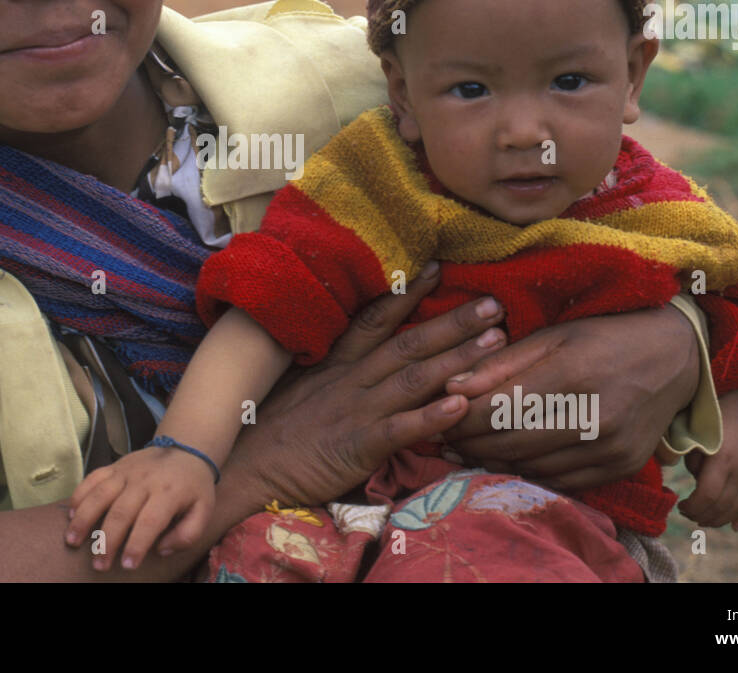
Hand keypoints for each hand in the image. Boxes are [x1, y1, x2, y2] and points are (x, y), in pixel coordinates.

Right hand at [64, 445, 215, 570]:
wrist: (185, 449)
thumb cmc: (193, 487)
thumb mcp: (204, 510)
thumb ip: (188, 533)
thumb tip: (161, 549)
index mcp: (168, 493)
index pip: (149, 521)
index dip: (136, 545)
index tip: (127, 565)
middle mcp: (144, 481)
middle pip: (121, 512)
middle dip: (107, 541)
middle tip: (99, 565)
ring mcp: (126, 471)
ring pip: (101, 494)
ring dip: (84, 518)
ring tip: (73, 541)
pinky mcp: (114, 466)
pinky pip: (93, 478)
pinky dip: (79, 495)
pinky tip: (70, 514)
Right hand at [222, 262, 508, 508]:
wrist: (242, 469)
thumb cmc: (266, 431)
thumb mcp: (295, 386)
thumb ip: (325, 369)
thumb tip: (348, 353)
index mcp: (335, 364)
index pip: (375, 320)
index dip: (408, 293)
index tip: (438, 269)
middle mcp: (350, 379)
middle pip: (408, 343)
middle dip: (454, 323)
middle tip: (494, 305)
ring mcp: (356, 411)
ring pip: (414, 378)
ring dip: (457, 359)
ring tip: (495, 343)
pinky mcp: (357, 446)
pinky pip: (400, 428)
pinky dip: (431, 416)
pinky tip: (460, 405)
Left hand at [440, 304, 699, 491]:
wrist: (676, 357)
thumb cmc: (605, 336)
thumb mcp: (553, 336)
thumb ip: (501, 363)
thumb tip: (450, 386)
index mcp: (572, 375)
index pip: (497, 409)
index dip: (459, 417)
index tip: (436, 413)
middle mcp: (593, 417)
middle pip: (509, 442)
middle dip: (467, 441)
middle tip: (441, 437)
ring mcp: (610, 447)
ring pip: (531, 466)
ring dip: (490, 461)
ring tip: (464, 449)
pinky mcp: (620, 466)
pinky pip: (560, 481)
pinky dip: (526, 473)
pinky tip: (505, 462)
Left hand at [679, 381, 737, 530]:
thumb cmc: (711, 416)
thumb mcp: (695, 434)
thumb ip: (692, 459)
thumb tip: (694, 481)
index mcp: (723, 459)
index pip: (708, 495)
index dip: (693, 506)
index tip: (680, 505)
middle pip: (723, 506)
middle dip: (702, 515)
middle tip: (686, 513)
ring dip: (719, 519)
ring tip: (702, 519)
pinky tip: (734, 527)